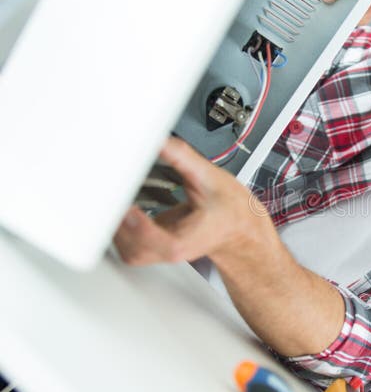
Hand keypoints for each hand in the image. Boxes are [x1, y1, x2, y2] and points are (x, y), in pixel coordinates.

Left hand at [113, 138, 265, 265]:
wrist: (240, 228)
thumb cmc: (232, 211)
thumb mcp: (211, 178)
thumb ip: (182, 157)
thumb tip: (159, 140)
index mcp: (186, 238)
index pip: (152, 240)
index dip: (135, 224)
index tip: (125, 205)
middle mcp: (170, 250)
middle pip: (132, 248)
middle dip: (117, 223)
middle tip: (109, 195)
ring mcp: (159, 252)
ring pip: (126, 251)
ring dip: (115, 226)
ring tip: (112, 197)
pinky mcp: (152, 247)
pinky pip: (128, 244)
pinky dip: (121, 227)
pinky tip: (121, 207)